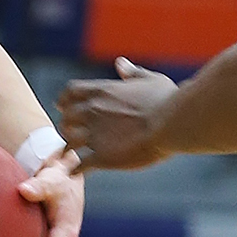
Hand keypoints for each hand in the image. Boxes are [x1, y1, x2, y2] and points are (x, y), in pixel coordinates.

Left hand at [57, 57, 180, 171]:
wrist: (173, 124)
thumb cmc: (167, 99)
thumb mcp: (150, 79)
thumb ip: (133, 73)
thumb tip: (120, 63)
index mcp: (101, 91)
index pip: (70, 92)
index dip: (65, 100)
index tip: (64, 106)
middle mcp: (92, 111)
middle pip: (66, 119)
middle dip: (67, 125)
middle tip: (70, 133)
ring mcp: (94, 134)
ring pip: (69, 142)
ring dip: (67, 148)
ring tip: (66, 155)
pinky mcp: (101, 156)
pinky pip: (79, 165)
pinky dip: (75, 169)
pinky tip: (75, 172)